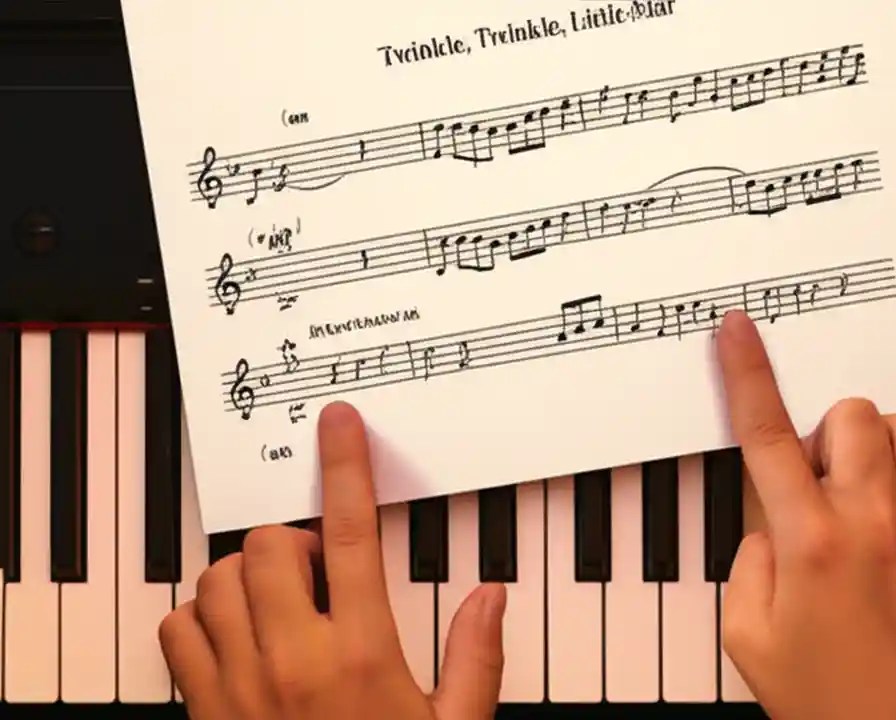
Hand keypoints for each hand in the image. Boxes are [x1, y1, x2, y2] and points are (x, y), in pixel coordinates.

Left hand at [159, 402, 507, 719]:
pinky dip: (198, 616)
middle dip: (296, 541)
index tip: (338, 425)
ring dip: (247, 575)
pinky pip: (177, 630)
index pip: (354, 536)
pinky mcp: (202, 711)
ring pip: (218, 580)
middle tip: (322, 569)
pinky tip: (233, 634)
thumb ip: (476, 660)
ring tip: (280, 601)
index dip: (346, 468)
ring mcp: (237, 685)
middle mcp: (292, 659)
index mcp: (361, 655)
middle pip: (272, 547)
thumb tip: (491, 597)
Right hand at [713, 311, 895, 719]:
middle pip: (855, 416)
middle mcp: (871, 522)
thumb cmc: (826, 703)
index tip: (739, 330)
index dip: (747, 372)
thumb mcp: (748, 638)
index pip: (767, 434)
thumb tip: (770, 529)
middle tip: (817, 476)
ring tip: (866, 486)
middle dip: (829, 430)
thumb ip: (747, 566)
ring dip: (884, 445)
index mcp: (808, 540)